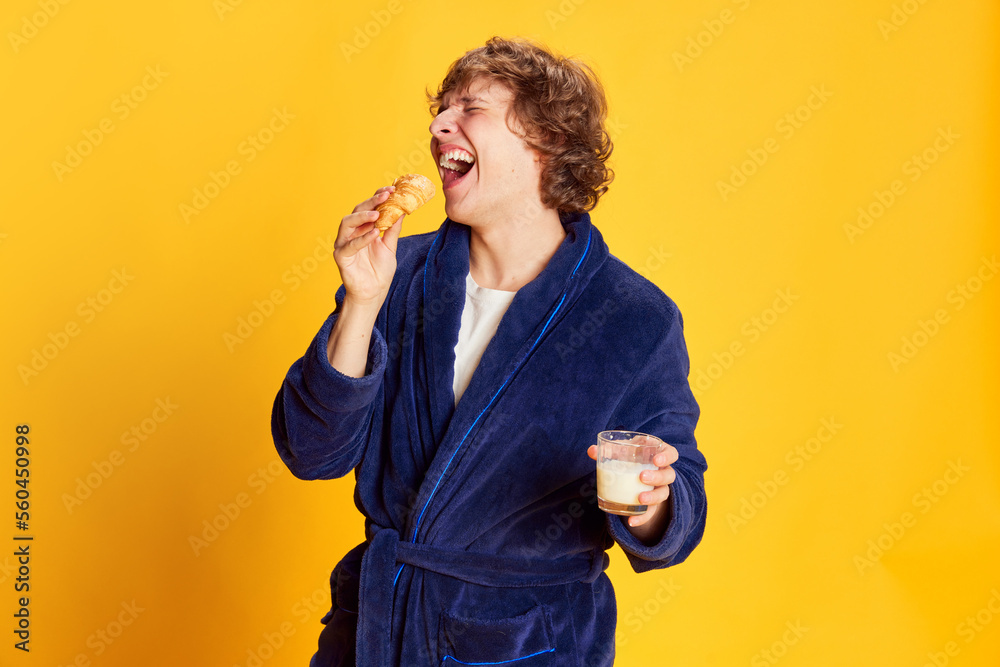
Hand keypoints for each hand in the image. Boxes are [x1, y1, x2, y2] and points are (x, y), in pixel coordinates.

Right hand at [332, 186, 404, 308]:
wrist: (374, 292)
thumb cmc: (380, 270)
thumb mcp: (390, 246)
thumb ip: (393, 229)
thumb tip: (402, 209)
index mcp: (363, 227)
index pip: (369, 207)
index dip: (378, 196)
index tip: (392, 189)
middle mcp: (352, 232)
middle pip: (358, 211)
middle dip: (372, 201)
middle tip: (386, 195)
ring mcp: (344, 243)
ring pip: (347, 222)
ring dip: (362, 216)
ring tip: (377, 214)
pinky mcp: (341, 256)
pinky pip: (350, 245)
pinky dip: (362, 238)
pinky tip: (374, 233)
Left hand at [587, 440, 677, 529]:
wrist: (634, 473)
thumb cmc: (629, 456)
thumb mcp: (621, 452)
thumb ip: (608, 451)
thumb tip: (591, 450)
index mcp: (657, 455)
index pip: (671, 454)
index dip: (666, 456)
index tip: (656, 460)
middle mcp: (663, 472)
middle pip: (668, 475)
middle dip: (657, 476)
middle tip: (642, 477)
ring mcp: (659, 488)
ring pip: (663, 493)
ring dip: (653, 497)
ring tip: (640, 499)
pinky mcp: (653, 503)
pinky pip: (651, 512)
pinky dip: (642, 517)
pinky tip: (632, 521)